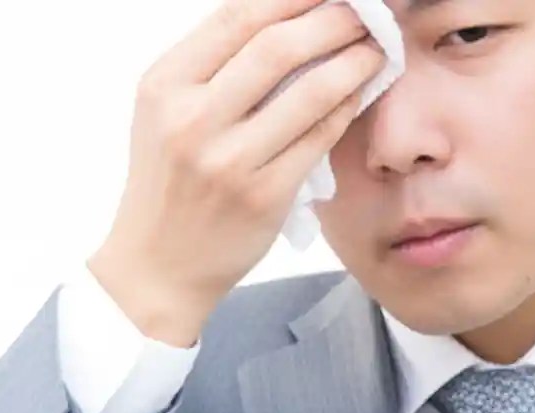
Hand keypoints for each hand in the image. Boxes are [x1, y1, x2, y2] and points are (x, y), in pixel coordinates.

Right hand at [87, 0, 385, 346]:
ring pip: (309, 92)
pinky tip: (363, 90)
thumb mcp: (166, 113)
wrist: (158, 265)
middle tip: (366, 11)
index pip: (236, 17)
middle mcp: (192, 119)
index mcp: (164, 86)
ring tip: (377, 46)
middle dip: (333, 20)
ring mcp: (229, 160)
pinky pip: (319, 138)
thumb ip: (213, 67)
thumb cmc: (170, 182)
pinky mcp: (264, 196)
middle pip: (277, 47)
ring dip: (354, 61)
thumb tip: (284, 16)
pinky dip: (348, 106)